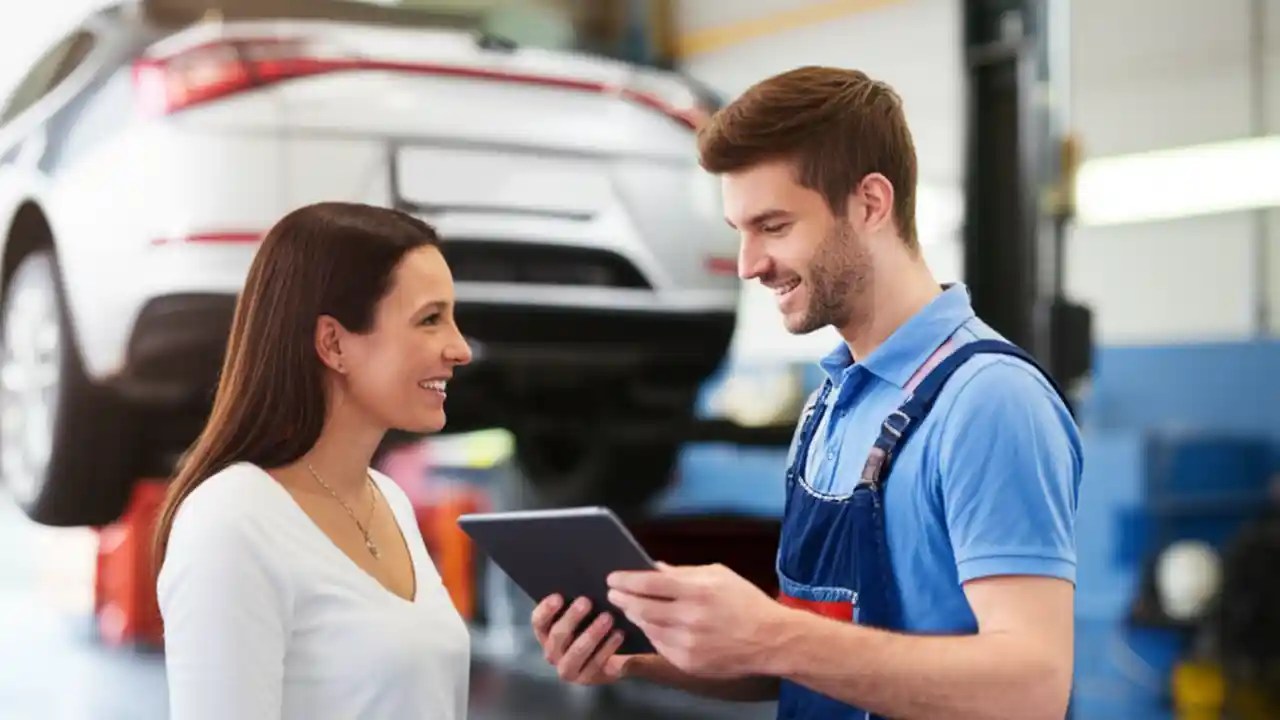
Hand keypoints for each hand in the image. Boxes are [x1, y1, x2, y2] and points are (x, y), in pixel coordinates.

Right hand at [531, 594, 632, 684]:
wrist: (613, 654)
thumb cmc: (592, 622)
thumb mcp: (583, 612)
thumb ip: (578, 600)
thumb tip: (585, 578)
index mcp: (546, 633)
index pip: (538, 622)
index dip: (546, 610)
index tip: (558, 596)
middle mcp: (552, 652)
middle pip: (557, 636)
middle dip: (571, 618)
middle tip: (587, 601)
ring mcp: (568, 668)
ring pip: (576, 652)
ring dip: (591, 634)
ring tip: (607, 618)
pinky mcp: (586, 678)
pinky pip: (595, 663)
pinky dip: (607, 648)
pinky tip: (618, 634)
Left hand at [607, 562, 787, 677]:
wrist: (771, 639)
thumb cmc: (745, 602)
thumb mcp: (717, 575)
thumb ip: (682, 572)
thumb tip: (653, 568)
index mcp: (697, 591)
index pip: (647, 584)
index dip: (625, 580)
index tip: (613, 577)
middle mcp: (689, 618)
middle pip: (641, 608)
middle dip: (622, 599)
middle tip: (614, 593)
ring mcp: (688, 644)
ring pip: (647, 628)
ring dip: (635, 616)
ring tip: (631, 607)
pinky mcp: (688, 662)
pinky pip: (660, 645)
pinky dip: (653, 633)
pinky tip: (653, 625)